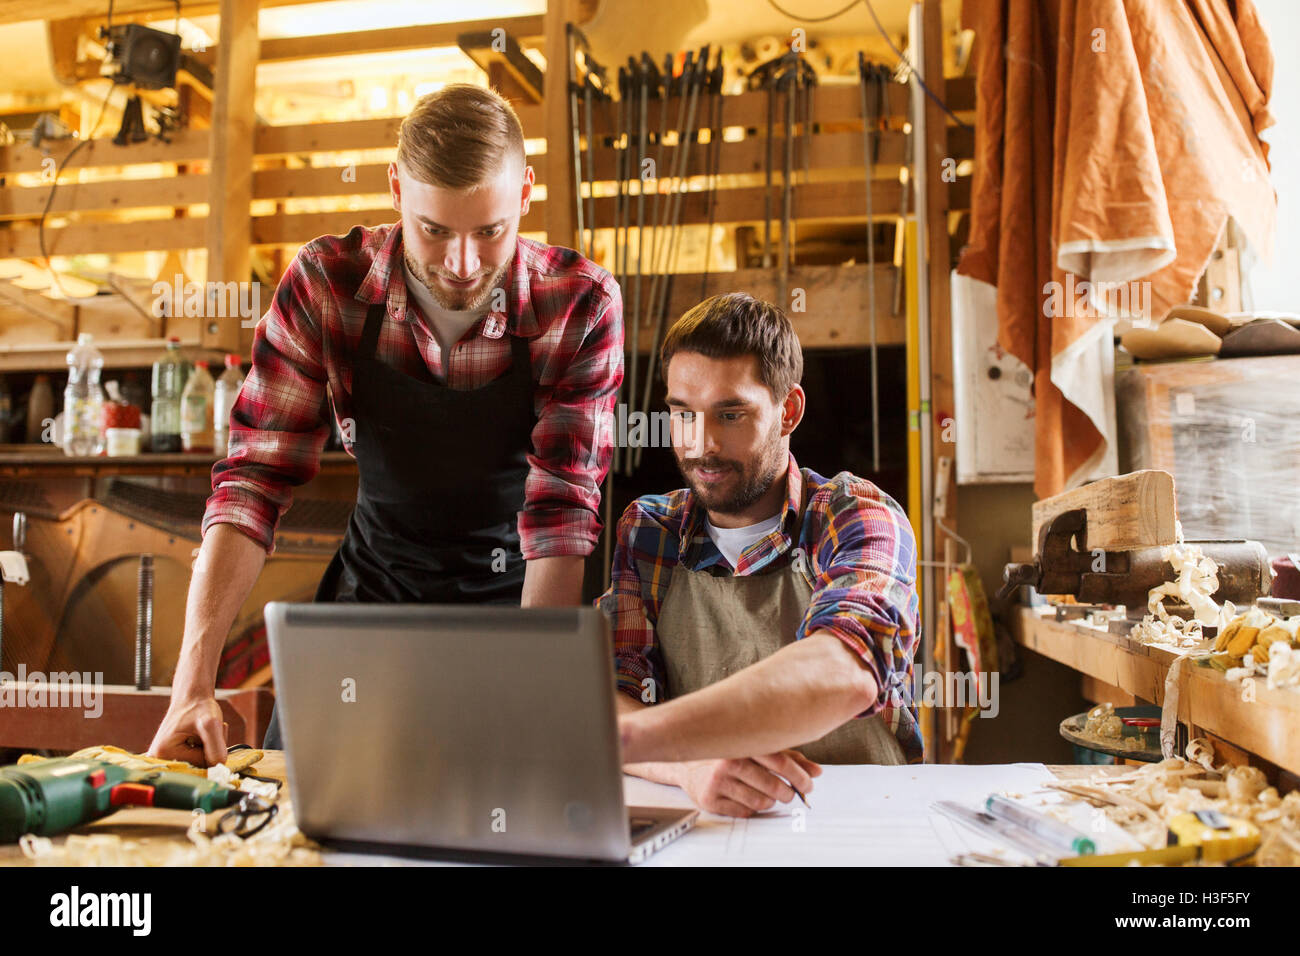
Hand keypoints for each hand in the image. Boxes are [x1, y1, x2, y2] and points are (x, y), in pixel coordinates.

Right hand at [147, 695, 228, 766]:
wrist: (191, 699)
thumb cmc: (199, 707)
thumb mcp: (211, 724)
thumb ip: (216, 747)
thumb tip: (219, 768)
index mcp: (163, 754)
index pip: (201, 765)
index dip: (212, 748)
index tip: (207, 731)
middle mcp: (160, 761)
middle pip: (200, 767)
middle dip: (211, 749)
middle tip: (207, 731)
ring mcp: (166, 761)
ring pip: (201, 764)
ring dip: (210, 748)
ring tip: (204, 732)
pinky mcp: (174, 759)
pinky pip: (198, 762)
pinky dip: (206, 749)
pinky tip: (201, 737)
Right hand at [677, 750, 821, 816]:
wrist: (688, 765)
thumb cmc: (729, 755)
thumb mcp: (759, 749)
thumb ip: (789, 757)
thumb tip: (817, 771)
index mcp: (743, 742)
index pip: (780, 761)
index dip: (799, 776)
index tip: (808, 785)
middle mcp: (729, 760)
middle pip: (773, 786)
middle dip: (788, 793)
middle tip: (791, 794)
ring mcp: (718, 781)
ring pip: (761, 802)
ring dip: (770, 802)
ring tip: (767, 794)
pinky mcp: (711, 799)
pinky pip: (745, 812)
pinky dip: (752, 808)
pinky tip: (747, 797)